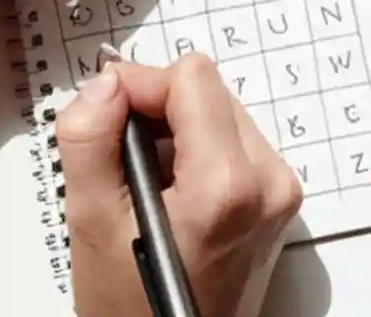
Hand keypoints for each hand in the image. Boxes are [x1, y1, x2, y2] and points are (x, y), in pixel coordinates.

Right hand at [57, 53, 302, 316]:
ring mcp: (279, 192)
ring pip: (222, 112)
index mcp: (228, 184)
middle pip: (210, 90)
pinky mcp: (278, 200)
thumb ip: (90, 141)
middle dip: (159, 110)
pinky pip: (235, 142)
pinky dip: (197, 151)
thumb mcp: (92, 221)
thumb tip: (104, 83)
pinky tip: (169, 194)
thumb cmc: (133, 307)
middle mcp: (269, 180)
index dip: (140, 86)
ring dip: (177, 131)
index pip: (191, 77)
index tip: (106, 117)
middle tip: (121, 158)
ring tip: (145, 185)